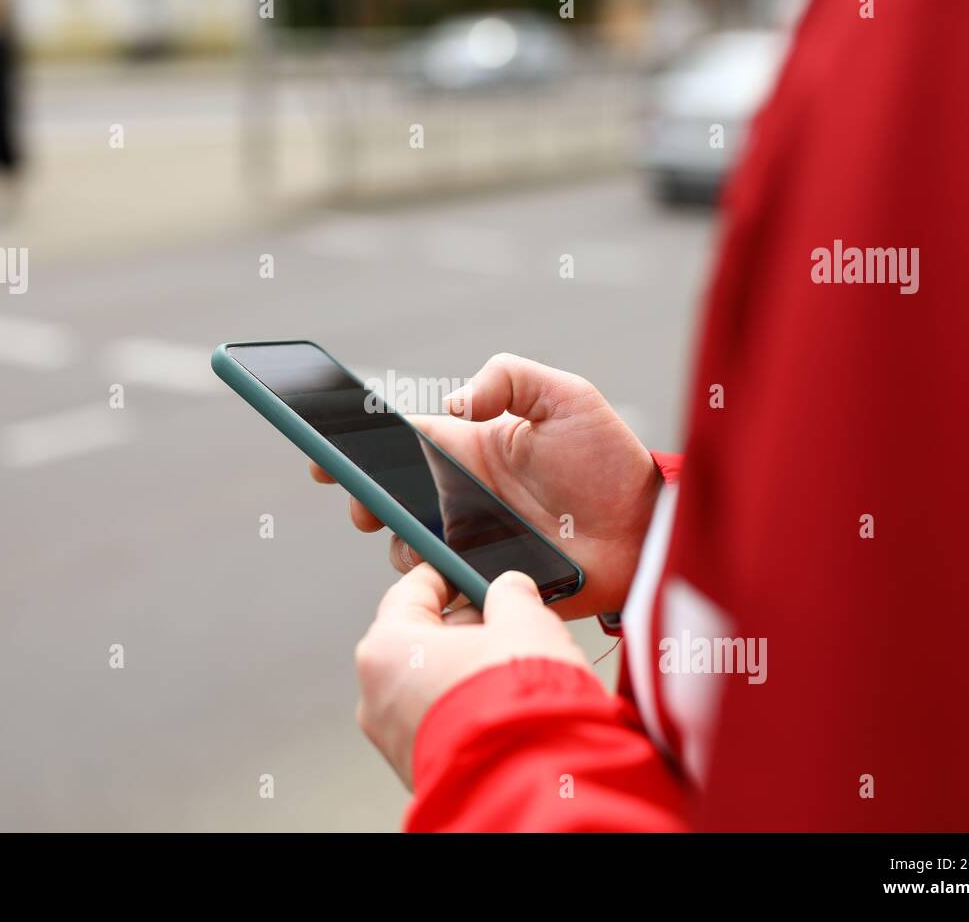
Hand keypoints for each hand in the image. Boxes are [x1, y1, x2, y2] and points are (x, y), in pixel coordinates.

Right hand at [311, 353, 660, 618]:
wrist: (646, 530)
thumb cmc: (609, 459)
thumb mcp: (566, 396)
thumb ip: (511, 377)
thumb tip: (458, 401)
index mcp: (469, 449)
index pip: (399, 444)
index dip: (355, 449)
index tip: (321, 454)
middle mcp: (460, 496)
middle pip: (390, 501)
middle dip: (364, 503)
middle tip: (364, 509)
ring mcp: (471, 542)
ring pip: (408, 549)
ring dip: (403, 548)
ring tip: (424, 544)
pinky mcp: (488, 583)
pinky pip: (445, 592)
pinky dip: (434, 592)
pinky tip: (441, 584)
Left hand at [355, 563, 590, 787]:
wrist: (525, 784)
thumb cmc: (514, 701)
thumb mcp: (526, 625)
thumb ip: (514, 597)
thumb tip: (511, 588)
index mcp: (388, 646)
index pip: (409, 591)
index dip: (445, 576)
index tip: (463, 571)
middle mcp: (376, 692)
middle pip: (418, 639)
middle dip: (462, 626)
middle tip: (503, 620)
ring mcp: (392, 735)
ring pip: (428, 682)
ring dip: (465, 668)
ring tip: (511, 666)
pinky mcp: (413, 766)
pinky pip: (437, 719)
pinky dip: (464, 705)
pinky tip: (502, 702)